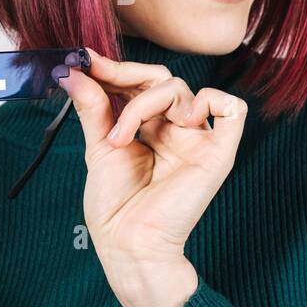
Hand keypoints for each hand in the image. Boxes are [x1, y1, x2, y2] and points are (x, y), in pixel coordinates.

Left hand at [58, 47, 247, 306]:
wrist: (128, 245)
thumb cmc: (115, 207)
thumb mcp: (99, 147)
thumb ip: (93, 107)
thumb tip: (74, 72)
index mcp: (149, 127)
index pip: (140, 82)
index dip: (115, 68)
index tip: (84, 60)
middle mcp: (175, 129)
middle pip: (162, 78)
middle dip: (128, 74)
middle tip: (99, 79)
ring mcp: (196, 140)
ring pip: (181, 90)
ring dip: (144, 102)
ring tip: (122, 136)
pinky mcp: (217, 153)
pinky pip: (232, 110)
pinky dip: (210, 101)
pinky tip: (179, 121)